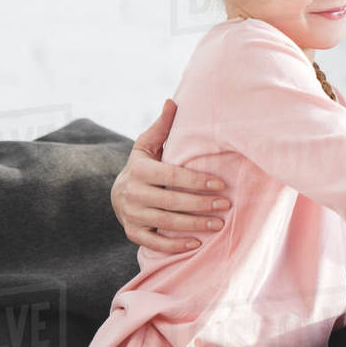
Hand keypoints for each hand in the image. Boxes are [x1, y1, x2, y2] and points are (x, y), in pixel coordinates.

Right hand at [111, 99, 229, 252]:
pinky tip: (196, 244)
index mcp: (139, 170)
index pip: (172, 176)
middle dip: (201, 204)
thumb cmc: (144, 165)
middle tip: (226, 205)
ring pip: (166, 223)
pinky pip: (154, 243)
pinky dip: (175, 245)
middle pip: (172, 201)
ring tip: (219, 224)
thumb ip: (162, 126)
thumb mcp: (147, 145)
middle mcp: (133, 193)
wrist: (118, 193)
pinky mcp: (133, 233)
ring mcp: (132, 215)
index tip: (222, 184)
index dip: (197, 181)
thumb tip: (173, 100)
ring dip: (194, 225)